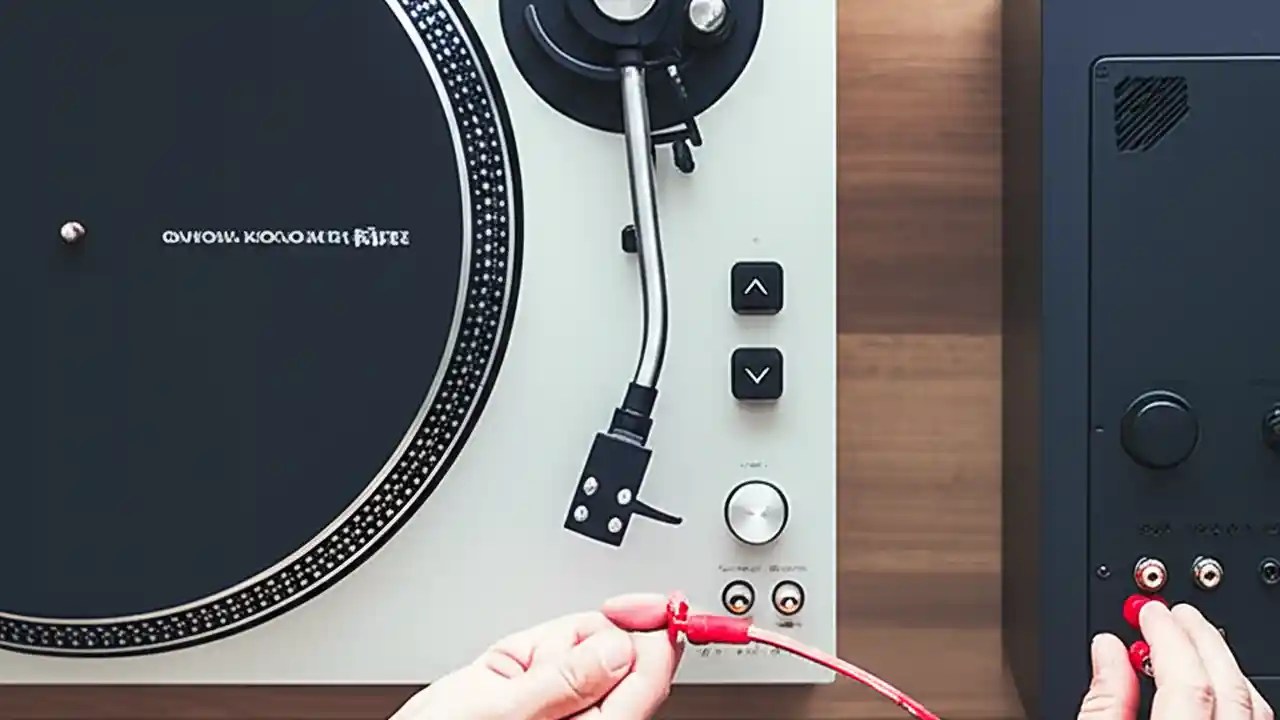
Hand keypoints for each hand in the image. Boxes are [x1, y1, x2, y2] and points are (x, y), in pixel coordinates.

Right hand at [392, 593, 681, 719]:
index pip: (651, 675)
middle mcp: (591, 718)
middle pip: (628, 654)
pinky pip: (565, 650)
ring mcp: (571, 702)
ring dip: (559, 642)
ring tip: (514, 670)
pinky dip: (545, 645)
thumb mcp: (505, 709)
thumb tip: (622, 649)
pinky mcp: (550, 687)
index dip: (657, 631)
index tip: (660, 603)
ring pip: (594, 645)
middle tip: (546, 654)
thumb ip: (567, 681)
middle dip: (594, 635)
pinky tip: (513, 667)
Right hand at [1077, 601, 1272, 718]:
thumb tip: (1107, 649)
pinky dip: (1235, 694)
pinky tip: (1212, 684)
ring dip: (1223, 663)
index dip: (1167, 636)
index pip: (1187, 683)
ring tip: (1191, 638)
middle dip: (1200, 638)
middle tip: (1173, 611)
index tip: (1148, 611)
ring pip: (1253, 706)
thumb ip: (1100, 702)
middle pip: (1229, 688)